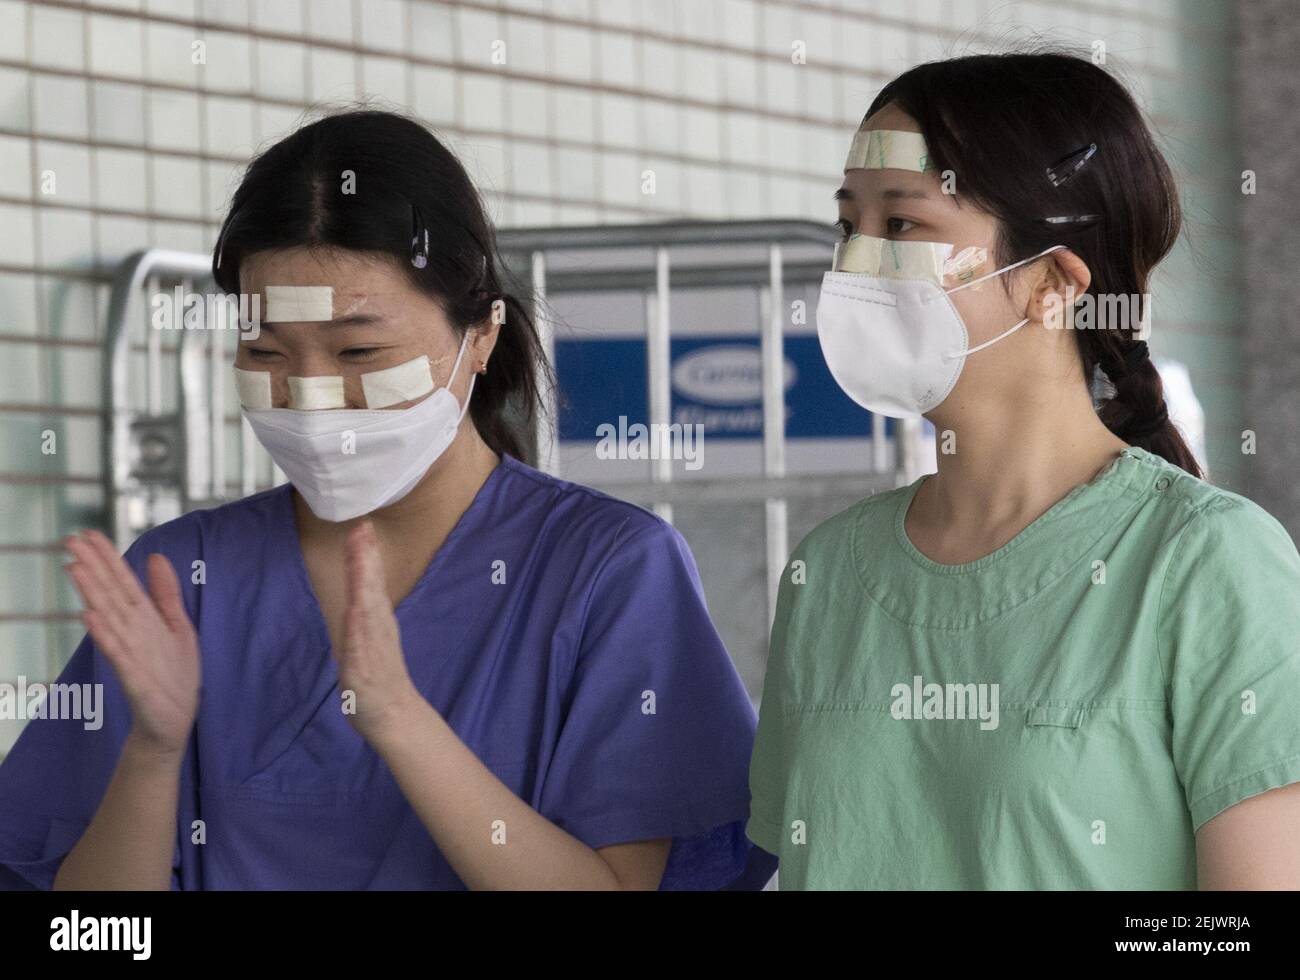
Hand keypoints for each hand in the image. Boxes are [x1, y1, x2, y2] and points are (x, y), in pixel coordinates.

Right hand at [63, 530, 199, 755]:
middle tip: (69, 539)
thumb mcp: (177, 626)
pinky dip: (105, 636)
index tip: (89, 532)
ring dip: (92, 594)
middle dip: (93, 567)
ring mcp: (131, 655)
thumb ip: (165, 593)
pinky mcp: (135, 680)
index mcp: (145, 619)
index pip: (123, 582)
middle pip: (111, 594)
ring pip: (110, 618)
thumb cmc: (173, 674)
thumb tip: (156, 556)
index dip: (108, 558)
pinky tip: (89, 617)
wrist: (172, 722)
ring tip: (75, 568)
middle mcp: (133, 633)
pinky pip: (118, 654)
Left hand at [337, 521, 420, 741]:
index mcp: (377, 620)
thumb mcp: (369, 636)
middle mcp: (378, 628)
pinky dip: (359, 625)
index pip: (371, 581)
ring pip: (366, 608)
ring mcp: (372, 648)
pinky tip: (357, 607)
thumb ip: (365, 611)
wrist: (394, 715)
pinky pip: (359, 644)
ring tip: (360, 558)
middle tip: (362, 527)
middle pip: (370, 587)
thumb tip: (359, 583)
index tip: (362, 526)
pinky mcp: (363, 669)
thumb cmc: (379, 676)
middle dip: (366, 558)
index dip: (366, 554)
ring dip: (363, 582)